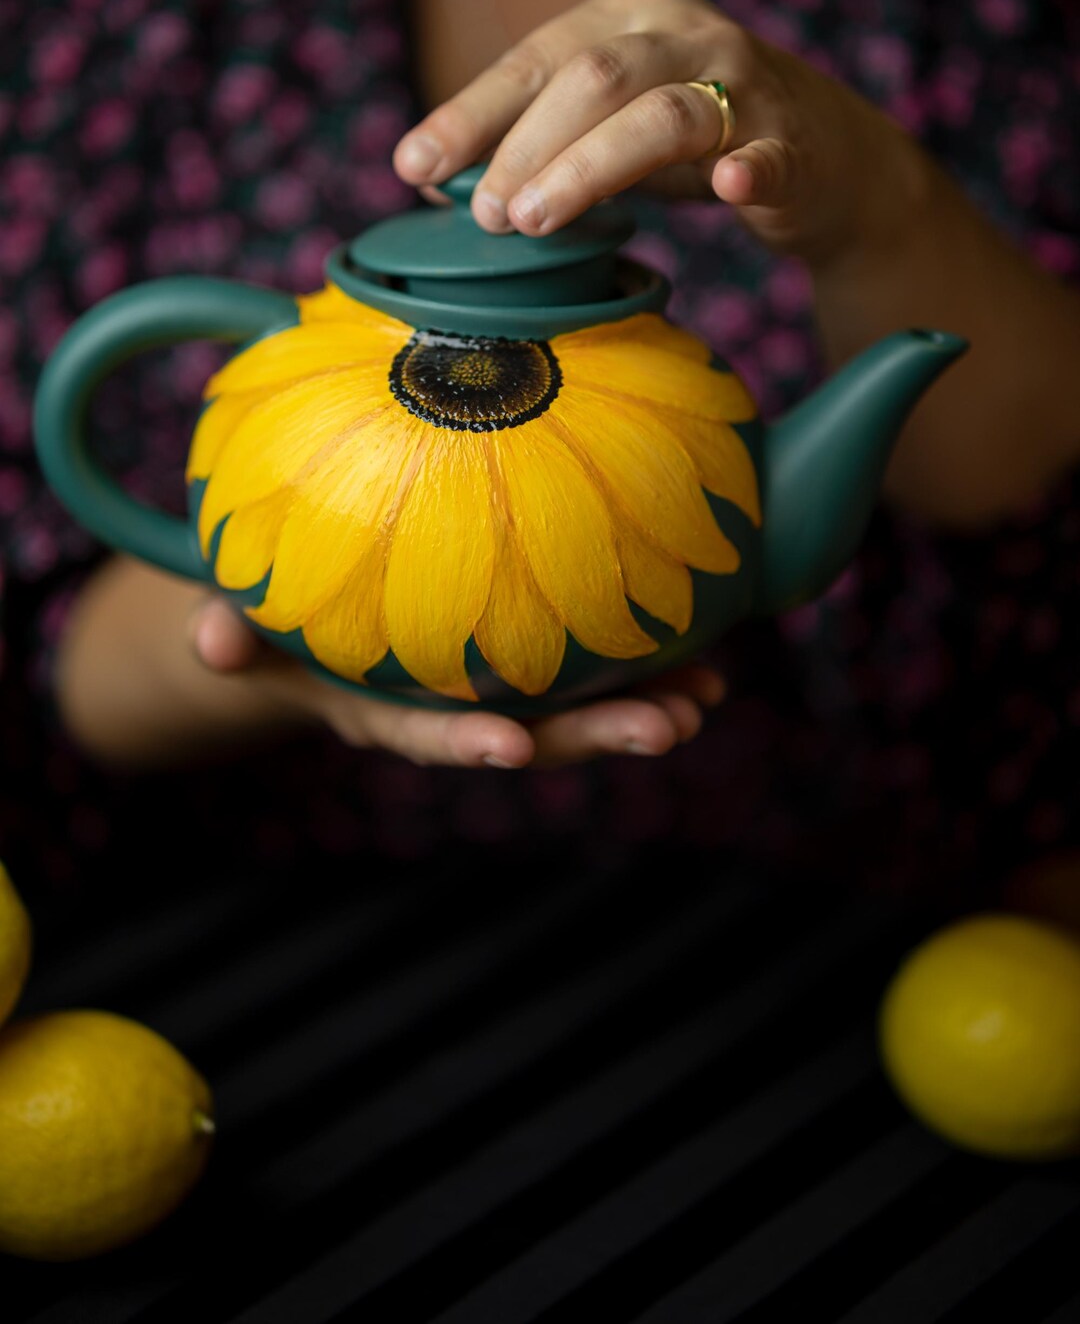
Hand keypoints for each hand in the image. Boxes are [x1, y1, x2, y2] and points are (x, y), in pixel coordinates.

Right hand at [191, 597, 724, 769]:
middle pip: (531, 733)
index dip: (469, 745)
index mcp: (385, 709)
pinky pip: (584, 659)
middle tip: (670, 725)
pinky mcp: (520, 656)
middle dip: (598, 736)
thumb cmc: (271, 628)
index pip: (429, 736)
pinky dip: (639, 655)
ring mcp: (489, 687)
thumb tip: (208, 644)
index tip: (514, 750)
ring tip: (710, 694)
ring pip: (572, 705)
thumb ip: (228, 636)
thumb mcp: (240, 631)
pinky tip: (701, 634)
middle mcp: (450, 708)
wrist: (305, 639)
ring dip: (642, 704)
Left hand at [393, 0, 921, 264]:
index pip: (534, 57)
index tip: (412, 165)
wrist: (823, 156)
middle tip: (485, 215)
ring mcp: (745, 83)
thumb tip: (433, 181)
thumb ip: (537, 138)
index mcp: (628, 12)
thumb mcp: (608, 123)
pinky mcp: (794, 141)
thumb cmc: (692, 139)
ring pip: (661, 115)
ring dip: (589, 168)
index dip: (469, 113)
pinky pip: (768, 153)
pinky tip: (729, 186)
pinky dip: (750, 167)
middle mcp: (686, 32)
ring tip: (536, 221)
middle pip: (590, 78)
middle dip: (525, 147)